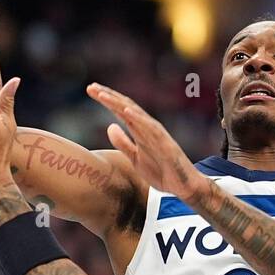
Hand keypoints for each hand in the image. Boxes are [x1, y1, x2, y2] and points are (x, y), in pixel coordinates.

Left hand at [86, 83, 208, 202]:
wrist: (183, 187)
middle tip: (91, 87)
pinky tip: (125, 111)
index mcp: (140, 131)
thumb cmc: (162, 172)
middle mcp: (148, 128)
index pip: (120, 111)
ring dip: (118, 103)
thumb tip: (110, 126)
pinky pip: (151, 128)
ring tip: (102, 95)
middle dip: (109, 97)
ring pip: (136, 114)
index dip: (106, 100)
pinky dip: (139, 119)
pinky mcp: (166, 143)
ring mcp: (157, 134)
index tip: (91, 90)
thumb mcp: (135, 158)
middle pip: (125, 107)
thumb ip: (123, 143)